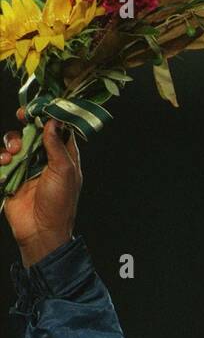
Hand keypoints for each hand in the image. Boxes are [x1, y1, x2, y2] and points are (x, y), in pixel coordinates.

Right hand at [0, 108, 81, 266]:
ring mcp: (28, 167)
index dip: (50, 116)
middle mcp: (46, 160)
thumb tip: (53, 120)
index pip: (59, 130)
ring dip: (13, 142)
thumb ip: (57, 145)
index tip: (42, 106)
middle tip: (22, 115)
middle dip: (27, 122)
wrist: (40, 231)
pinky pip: (3, 158)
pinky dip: (2, 157)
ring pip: (16, 142)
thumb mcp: (64, 172)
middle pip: (34, 131)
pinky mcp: (12, 176)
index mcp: (64, 158)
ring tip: (14, 154)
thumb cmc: (59, 204)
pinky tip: (5, 164)